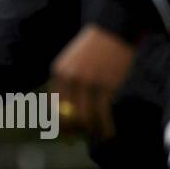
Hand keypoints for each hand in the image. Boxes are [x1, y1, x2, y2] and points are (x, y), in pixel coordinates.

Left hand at [50, 25, 134, 139]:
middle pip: (67, 115)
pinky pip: (102, 115)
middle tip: (83, 139)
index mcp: (58, 72)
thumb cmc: (96, 46)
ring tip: (101, 138)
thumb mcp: (74, 60)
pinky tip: (109, 134)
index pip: (54, 105)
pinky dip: (105, 128)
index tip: (67, 135)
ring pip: (85, 118)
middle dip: (75, 131)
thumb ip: (69, 82)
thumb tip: (69, 110)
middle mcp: (69, 79)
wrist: (114, 28)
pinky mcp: (105, 86)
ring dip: (93, 132)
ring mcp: (87, 83)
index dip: (60, 123)